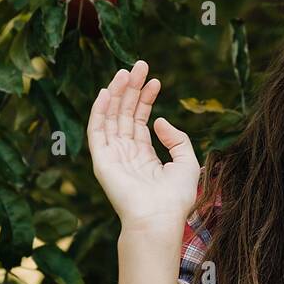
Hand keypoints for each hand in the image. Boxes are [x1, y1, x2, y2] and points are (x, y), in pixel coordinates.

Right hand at [86, 59, 199, 234]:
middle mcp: (126, 155)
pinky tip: (107, 91)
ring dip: (117, 93)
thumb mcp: (187, 162)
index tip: (155, 80)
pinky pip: (97, 131)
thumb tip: (159, 120)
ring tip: (127, 71)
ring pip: (111, 118)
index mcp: (144, 157)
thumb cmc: (175, 198)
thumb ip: (177, 139)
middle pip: (125, 115)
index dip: (146, 100)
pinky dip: (100, 110)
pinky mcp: (102, 160)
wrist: (159, 218)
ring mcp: (112, 157)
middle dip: (132, 89)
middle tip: (140, 65)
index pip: (140, 121)